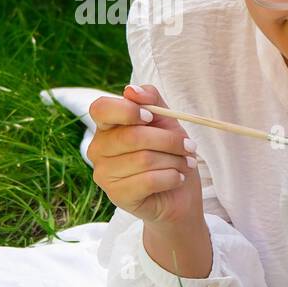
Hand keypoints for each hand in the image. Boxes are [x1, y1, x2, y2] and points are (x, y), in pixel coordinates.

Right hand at [88, 83, 202, 226]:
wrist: (179, 194)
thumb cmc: (169, 154)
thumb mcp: (165, 121)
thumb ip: (151, 100)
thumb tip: (130, 90)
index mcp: (106, 126)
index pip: (101, 109)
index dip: (127, 110)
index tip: (152, 117)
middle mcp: (98, 149)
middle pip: (131, 136)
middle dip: (168, 140)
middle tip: (189, 146)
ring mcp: (104, 174)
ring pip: (143, 159)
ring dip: (174, 160)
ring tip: (185, 164)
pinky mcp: (117, 196)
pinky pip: (148, 181)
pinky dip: (171, 177)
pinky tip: (177, 178)